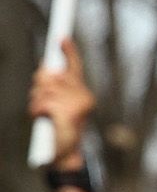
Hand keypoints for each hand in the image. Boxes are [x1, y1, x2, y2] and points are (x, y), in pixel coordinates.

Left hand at [29, 39, 95, 170]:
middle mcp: (84, 97)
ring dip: (37, 101)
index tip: (61, 37)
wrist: (65, 155)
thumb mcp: (56, 104)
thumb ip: (53, 86)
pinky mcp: (67, 112)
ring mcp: (77, 105)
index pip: (75, 68)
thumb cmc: (60, 130)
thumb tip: (45, 68)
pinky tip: (44, 120)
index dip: (68, 51)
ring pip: (44, 89)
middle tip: (41, 102)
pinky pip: (42, 101)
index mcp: (84, 94)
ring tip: (44, 115)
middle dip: (40, 86)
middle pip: (52, 76)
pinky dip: (36, 110)